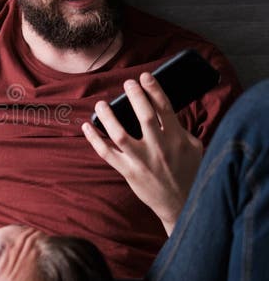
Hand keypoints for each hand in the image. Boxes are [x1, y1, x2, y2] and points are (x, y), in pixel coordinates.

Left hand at [81, 72, 202, 235]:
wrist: (181, 205)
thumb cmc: (189, 171)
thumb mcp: (193, 147)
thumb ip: (178, 128)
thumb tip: (162, 108)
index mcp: (177, 139)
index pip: (164, 108)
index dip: (154, 89)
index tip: (144, 76)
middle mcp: (158, 149)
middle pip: (143, 116)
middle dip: (134, 96)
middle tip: (127, 83)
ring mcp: (142, 161)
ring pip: (119, 134)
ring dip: (108, 117)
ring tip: (100, 104)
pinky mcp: (129, 172)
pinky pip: (107, 154)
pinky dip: (94, 139)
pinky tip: (87, 126)